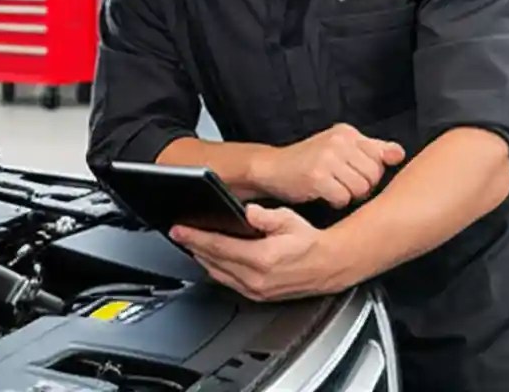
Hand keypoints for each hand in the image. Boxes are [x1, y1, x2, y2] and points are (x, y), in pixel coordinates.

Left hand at [169, 204, 354, 301]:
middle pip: (213, 261)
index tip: (179, 230)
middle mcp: (256, 278)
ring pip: (218, 274)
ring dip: (203, 259)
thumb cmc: (311, 242)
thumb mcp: (288, 220)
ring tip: (192, 245)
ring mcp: (256, 290)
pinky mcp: (259, 296)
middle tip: (179, 234)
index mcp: (261, 258)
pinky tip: (212, 260)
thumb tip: (246, 211)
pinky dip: (216, 270)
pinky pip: (229, 283)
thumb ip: (265, 216)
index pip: (217, 246)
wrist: (329, 265)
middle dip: (193, 246)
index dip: (194, 237)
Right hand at [254, 123, 403, 207]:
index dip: (370, 173)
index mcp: (347, 132)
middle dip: (361, 186)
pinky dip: (335, 202)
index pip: (381, 158)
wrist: (271, 168)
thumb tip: (399, 154)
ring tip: (333, 188)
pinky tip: (323, 194)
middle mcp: (339, 141)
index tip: (354, 174)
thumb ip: (372, 149)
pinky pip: (343, 198)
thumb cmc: (308, 162)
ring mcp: (327, 157)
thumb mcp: (340, 148)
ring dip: (349, 195)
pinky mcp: (316, 175)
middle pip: (373, 176)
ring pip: (361, 189)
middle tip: (341, 183)